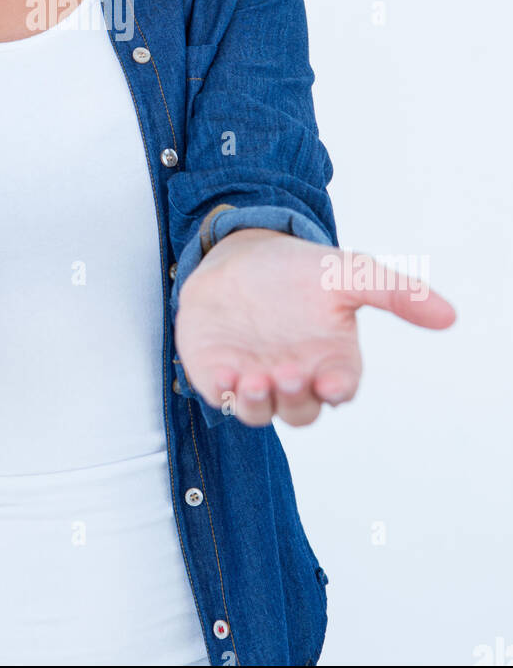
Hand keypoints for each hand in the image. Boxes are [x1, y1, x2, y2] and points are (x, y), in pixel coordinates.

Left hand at [174, 228, 455, 426]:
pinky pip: (220, 396)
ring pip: (261, 412)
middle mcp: (295, 378)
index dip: (337, 389)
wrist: (238, 255)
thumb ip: (396, 293)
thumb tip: (450, 316)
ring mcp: (256, 380)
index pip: (340, 389)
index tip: (333, 382)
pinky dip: (223, 391)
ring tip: (255, 378)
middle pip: (301, 411)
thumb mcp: (348, 273)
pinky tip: (224, 374)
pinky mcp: (218, 375)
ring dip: (259, 403)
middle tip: (291, 374)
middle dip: (297, 399)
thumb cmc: (298, 271)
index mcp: (330, 361)